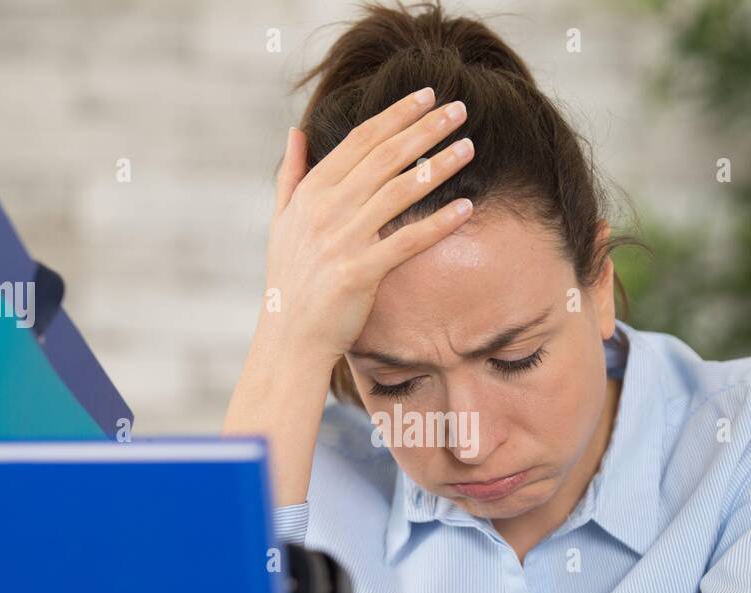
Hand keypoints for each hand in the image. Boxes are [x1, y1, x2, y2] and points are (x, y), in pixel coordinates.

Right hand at [263, 87, 475, 363]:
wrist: (289, 337)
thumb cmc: (290, 280)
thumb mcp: (282, 222)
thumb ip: (292, 175)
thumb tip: (296, 131)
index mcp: (311, 192)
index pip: (359, 140)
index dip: (395, 114)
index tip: (427, 96)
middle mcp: (325, 210)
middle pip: (384, 157)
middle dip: (424, 129)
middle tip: (459, 109)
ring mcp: (341, 241)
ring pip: (398, 192)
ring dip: (438, 166)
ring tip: (469, 147)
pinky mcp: (358, 273)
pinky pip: (406, 242)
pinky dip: (437, 225)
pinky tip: (466, 209)